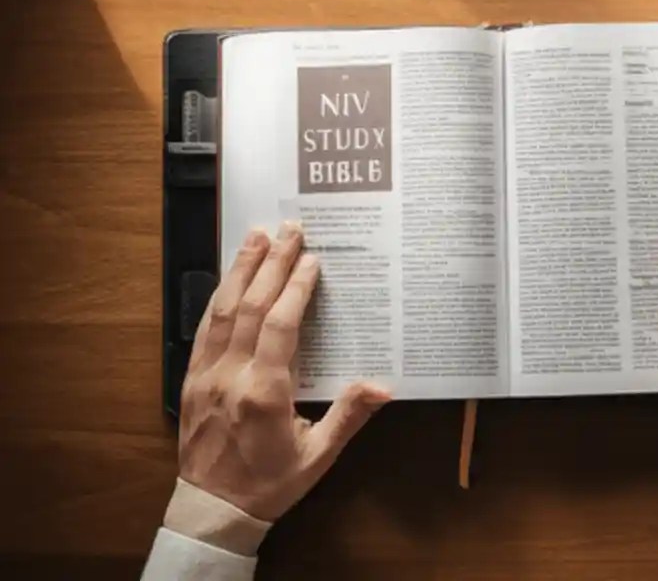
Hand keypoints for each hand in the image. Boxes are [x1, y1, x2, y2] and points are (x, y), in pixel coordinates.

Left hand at [179, 223, 389, 522]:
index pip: (279, 326)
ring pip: (221, 310)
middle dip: (271, 263)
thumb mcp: (319, 456)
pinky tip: (229, 278)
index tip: (312, 261)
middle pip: (249, 307)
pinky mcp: (192, 379)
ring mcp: (206, 375)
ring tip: (257, 237)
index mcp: (263, 393)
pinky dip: (218, 298)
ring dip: (241, 270)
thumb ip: (349, 416)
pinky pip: (204, 329)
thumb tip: (384, 386)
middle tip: (289, 229)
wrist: (213, 509)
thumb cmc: (271, 484)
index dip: (296, 289)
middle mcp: (230, 376)